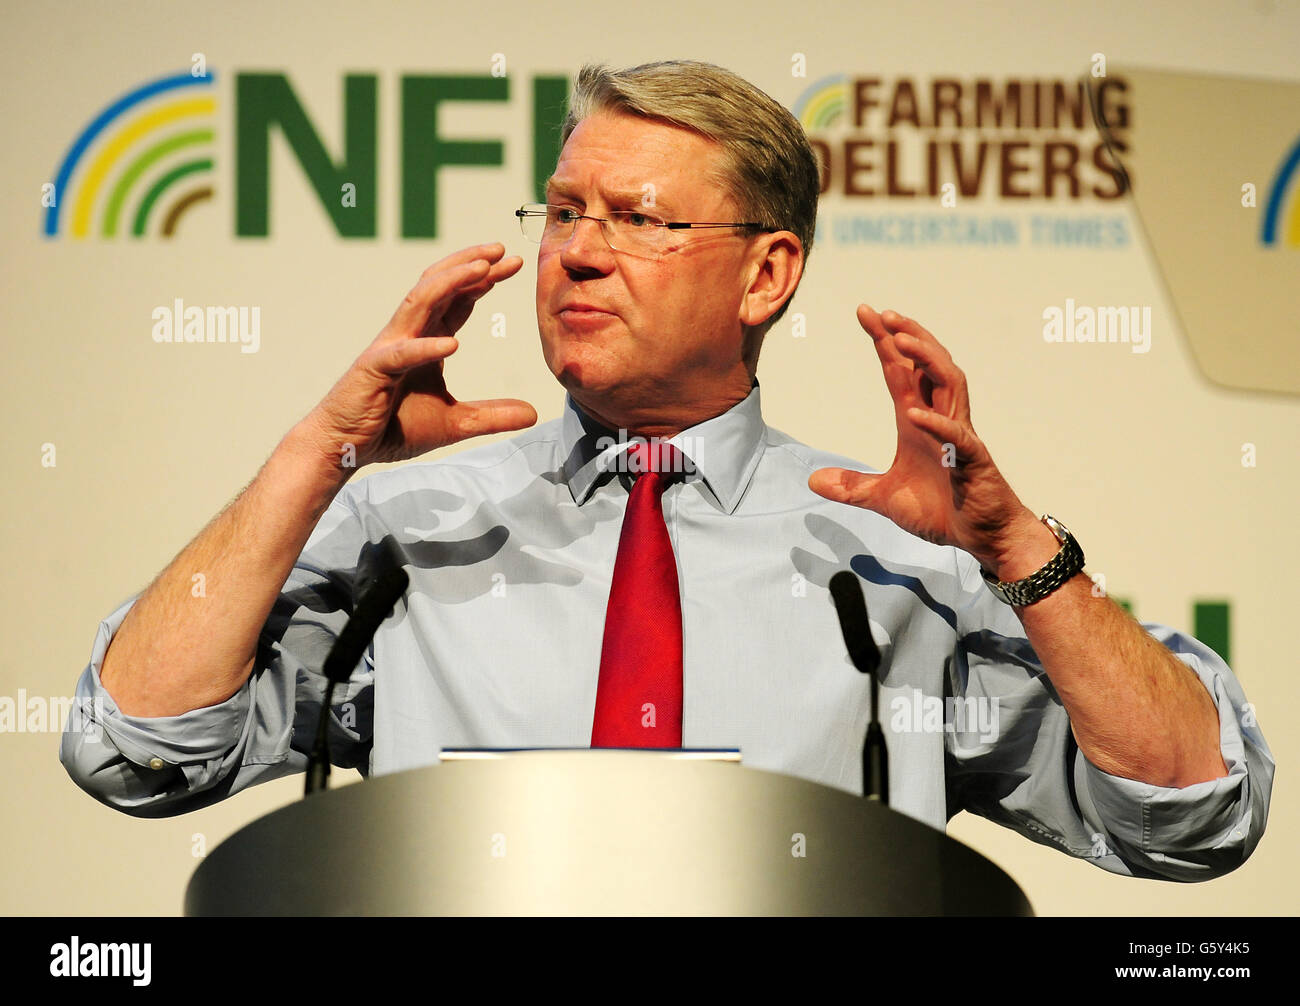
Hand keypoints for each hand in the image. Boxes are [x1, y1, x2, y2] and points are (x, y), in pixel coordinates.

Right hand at [298, 243, 537, 470]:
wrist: (345, 445)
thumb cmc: (392, 426)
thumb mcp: (455, 423)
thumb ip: (492, 416)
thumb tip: (533, 414)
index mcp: (427, 340)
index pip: (458, 300)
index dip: (485, 279)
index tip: (514, 264)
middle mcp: (408, 333)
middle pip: (441, 286)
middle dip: (472, 265)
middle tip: (504, 250)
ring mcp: (389, 347)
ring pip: (420, 301)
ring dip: (452, 282)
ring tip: (482, 268)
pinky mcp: (374, 369)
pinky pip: (402, 353)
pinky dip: (426, 347)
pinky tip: (451, 344)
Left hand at [808, 305, 1043, 575]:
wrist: (983, 538)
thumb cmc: (944, 511)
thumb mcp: (886, 499)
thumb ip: (853, 488)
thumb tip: (813, 480)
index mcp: (919, 422)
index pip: (901, 373)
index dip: (885, 342)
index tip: (865, 313)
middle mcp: (941, 420)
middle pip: (930, 365)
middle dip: (908, 336)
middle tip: (883, 313)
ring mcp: (961, 438)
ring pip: (950, 385)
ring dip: (927, 361)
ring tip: (901, 341)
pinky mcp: (975, 463)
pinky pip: (959, 437)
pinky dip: (936, 424)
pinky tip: (913, 414)